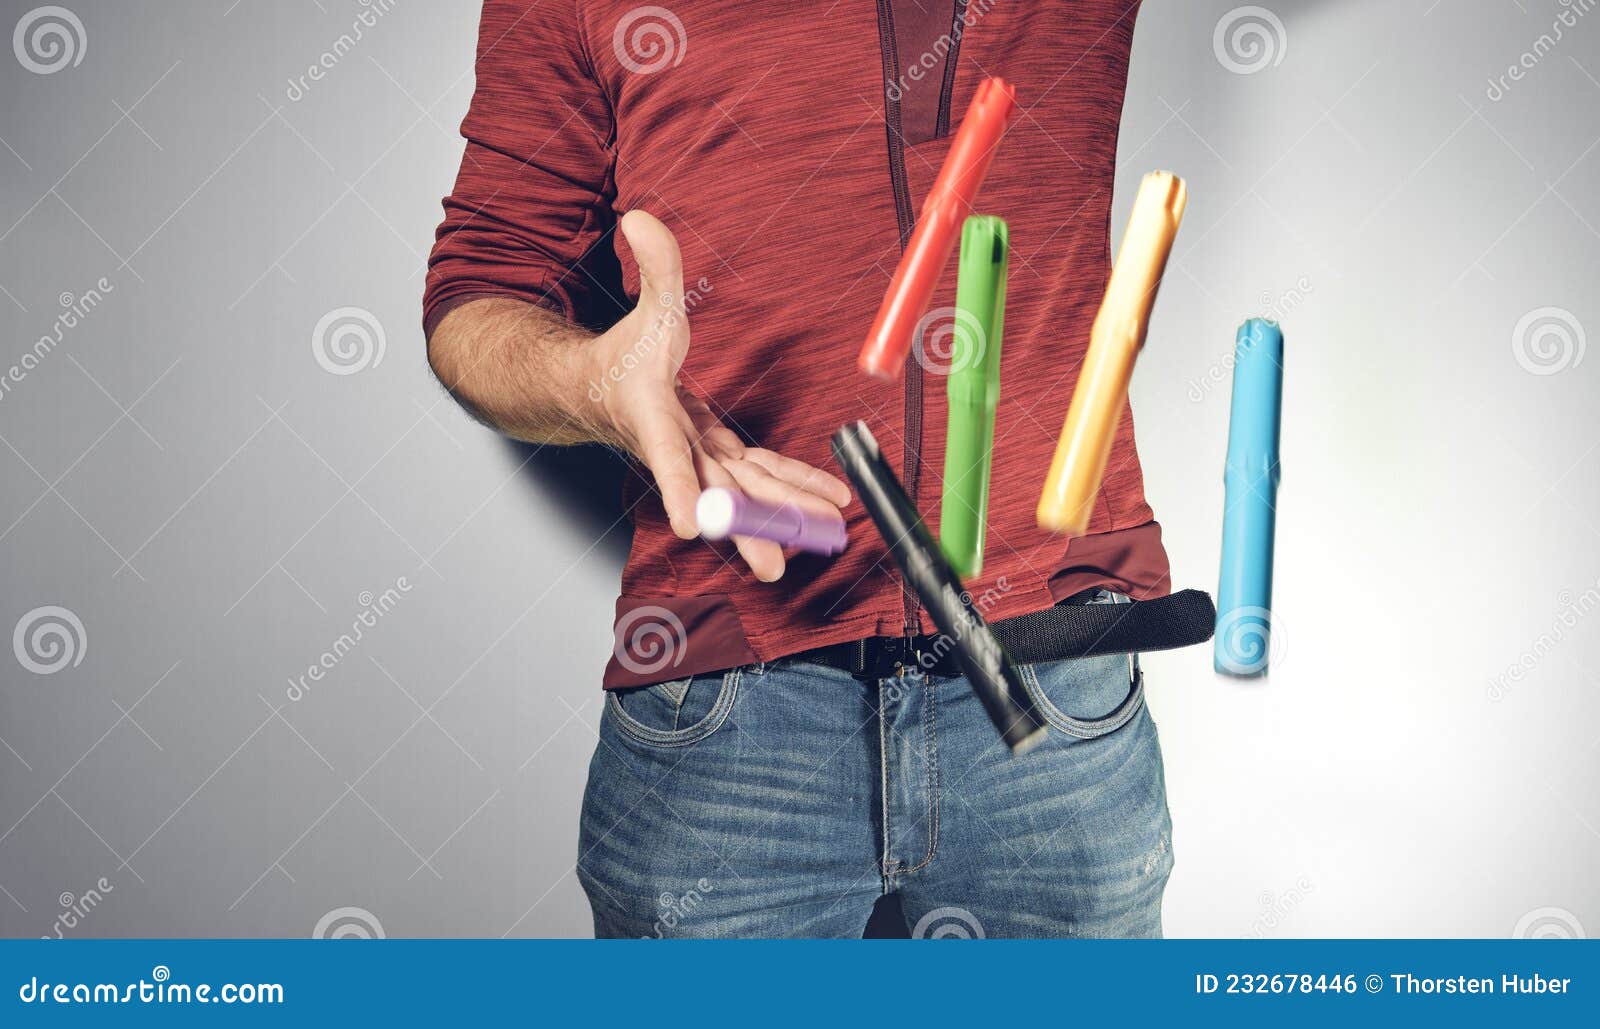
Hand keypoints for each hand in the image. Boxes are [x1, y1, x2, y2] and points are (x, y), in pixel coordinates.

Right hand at [574, 211, 850, 581]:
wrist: (597, 392)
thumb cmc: (622, 356)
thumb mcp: (641, 309)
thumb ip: (651, 269)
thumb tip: (637, 216)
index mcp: (650, 415)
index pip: (665, 456)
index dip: (676, 490)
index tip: (692, 527)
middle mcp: (677, 448)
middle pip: (716, 493)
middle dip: (747, 529)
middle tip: (774, 564)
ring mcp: (701, 458)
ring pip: (746, 493)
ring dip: (782, 518)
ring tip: (820, 542)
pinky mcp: (719, 458)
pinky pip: (761, 477)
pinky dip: (792, 489)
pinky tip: (827, 504)